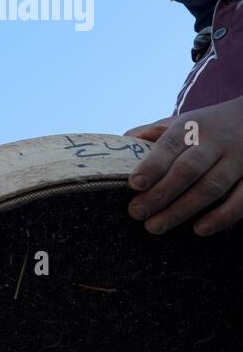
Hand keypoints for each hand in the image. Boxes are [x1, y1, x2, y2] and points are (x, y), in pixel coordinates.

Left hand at [126, 95, 242, 234]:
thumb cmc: (208, 126)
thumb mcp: (182, 122)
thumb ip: (152, 132)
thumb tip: (121, 141)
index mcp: (191, 128)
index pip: (170, 146)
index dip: (152, 165)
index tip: (134, 184)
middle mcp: (216, 143)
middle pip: (188, 169)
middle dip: (161, 193)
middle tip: (137, 213)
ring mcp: (239, 160)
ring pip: (211, 187)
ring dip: (183, 209)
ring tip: (156, 226)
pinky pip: (242, 199)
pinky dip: (222, 216)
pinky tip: (200, 229)